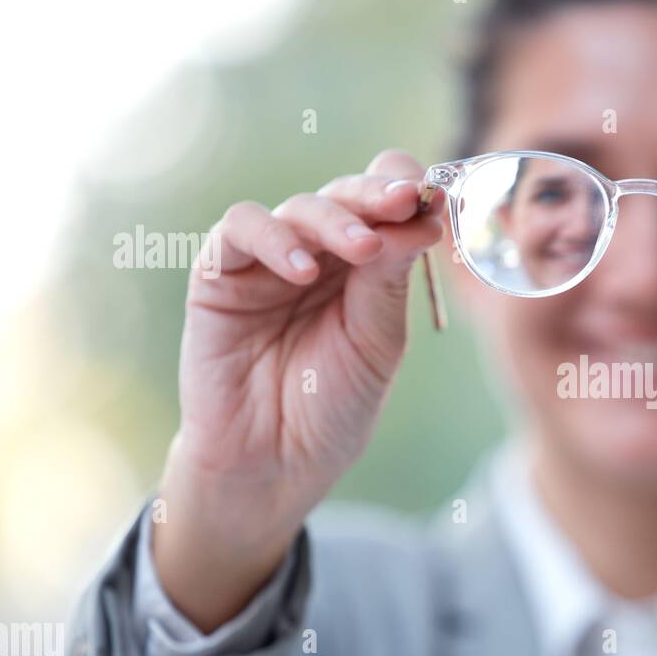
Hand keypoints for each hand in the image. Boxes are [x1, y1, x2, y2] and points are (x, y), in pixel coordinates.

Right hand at [154, 149, 445, 629]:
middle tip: (406, 201)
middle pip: (346, 195)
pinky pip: (238, 230)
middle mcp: (317, 254)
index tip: (437, 198)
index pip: (386, 207)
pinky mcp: (219, 275)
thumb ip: (390, 280)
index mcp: (364, 266)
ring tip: (363, 248)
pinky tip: (300, 272)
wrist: (274, 464)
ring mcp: (268, 261)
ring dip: (335, 219)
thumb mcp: (377, 342)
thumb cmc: (331, 407)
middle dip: (378, 195)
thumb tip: (416, 218)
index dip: (409, 192)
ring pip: (299, 207)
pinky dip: (272, 239)